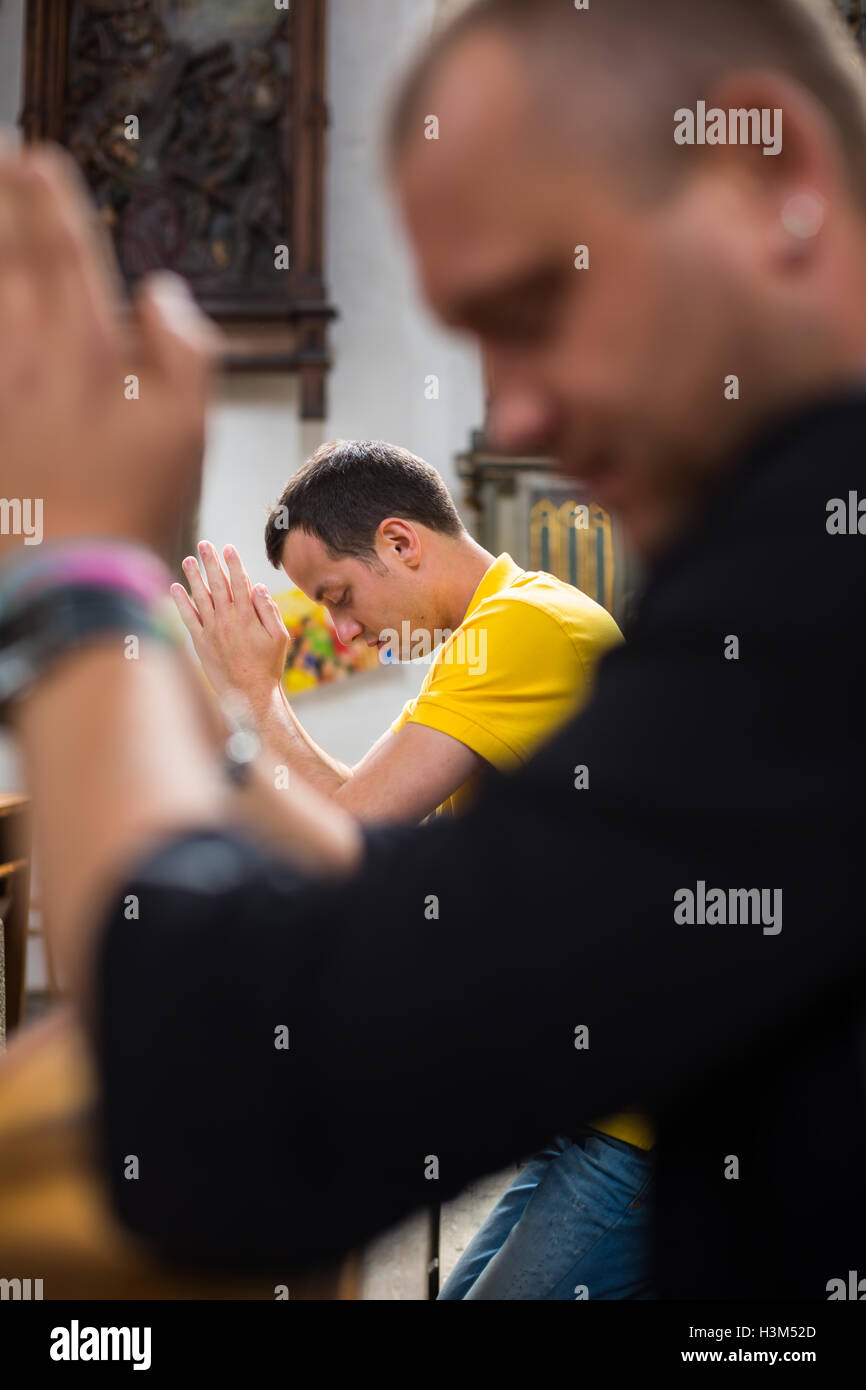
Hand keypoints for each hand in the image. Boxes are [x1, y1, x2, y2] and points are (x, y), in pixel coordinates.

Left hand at [0, 140, 219, 567]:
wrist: (71, 577)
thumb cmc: (137, 506)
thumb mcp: (191, 431)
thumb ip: (185, 348)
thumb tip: (158, 291)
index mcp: (90, 353)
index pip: (66, 255)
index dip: (50, 202)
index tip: (35, 156)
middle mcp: (30, 358)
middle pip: (11, 260)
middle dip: (2, 203)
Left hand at [171, 542, 289, 703]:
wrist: (249, 695)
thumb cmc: (268, 666)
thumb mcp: (279, 637)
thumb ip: (269, 610)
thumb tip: (258, 587)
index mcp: (247, 616)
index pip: (239, 583)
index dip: (233, 564)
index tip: (228, 548)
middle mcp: (227, 620)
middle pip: (217, 585)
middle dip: (211, 563)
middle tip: (204, 545)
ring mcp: (211, 631)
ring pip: (200, 597)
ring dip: (194, 577)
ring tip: (190, 560)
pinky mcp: (200, 643)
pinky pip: (187, 618)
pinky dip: (180, 602)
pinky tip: (175, 587)